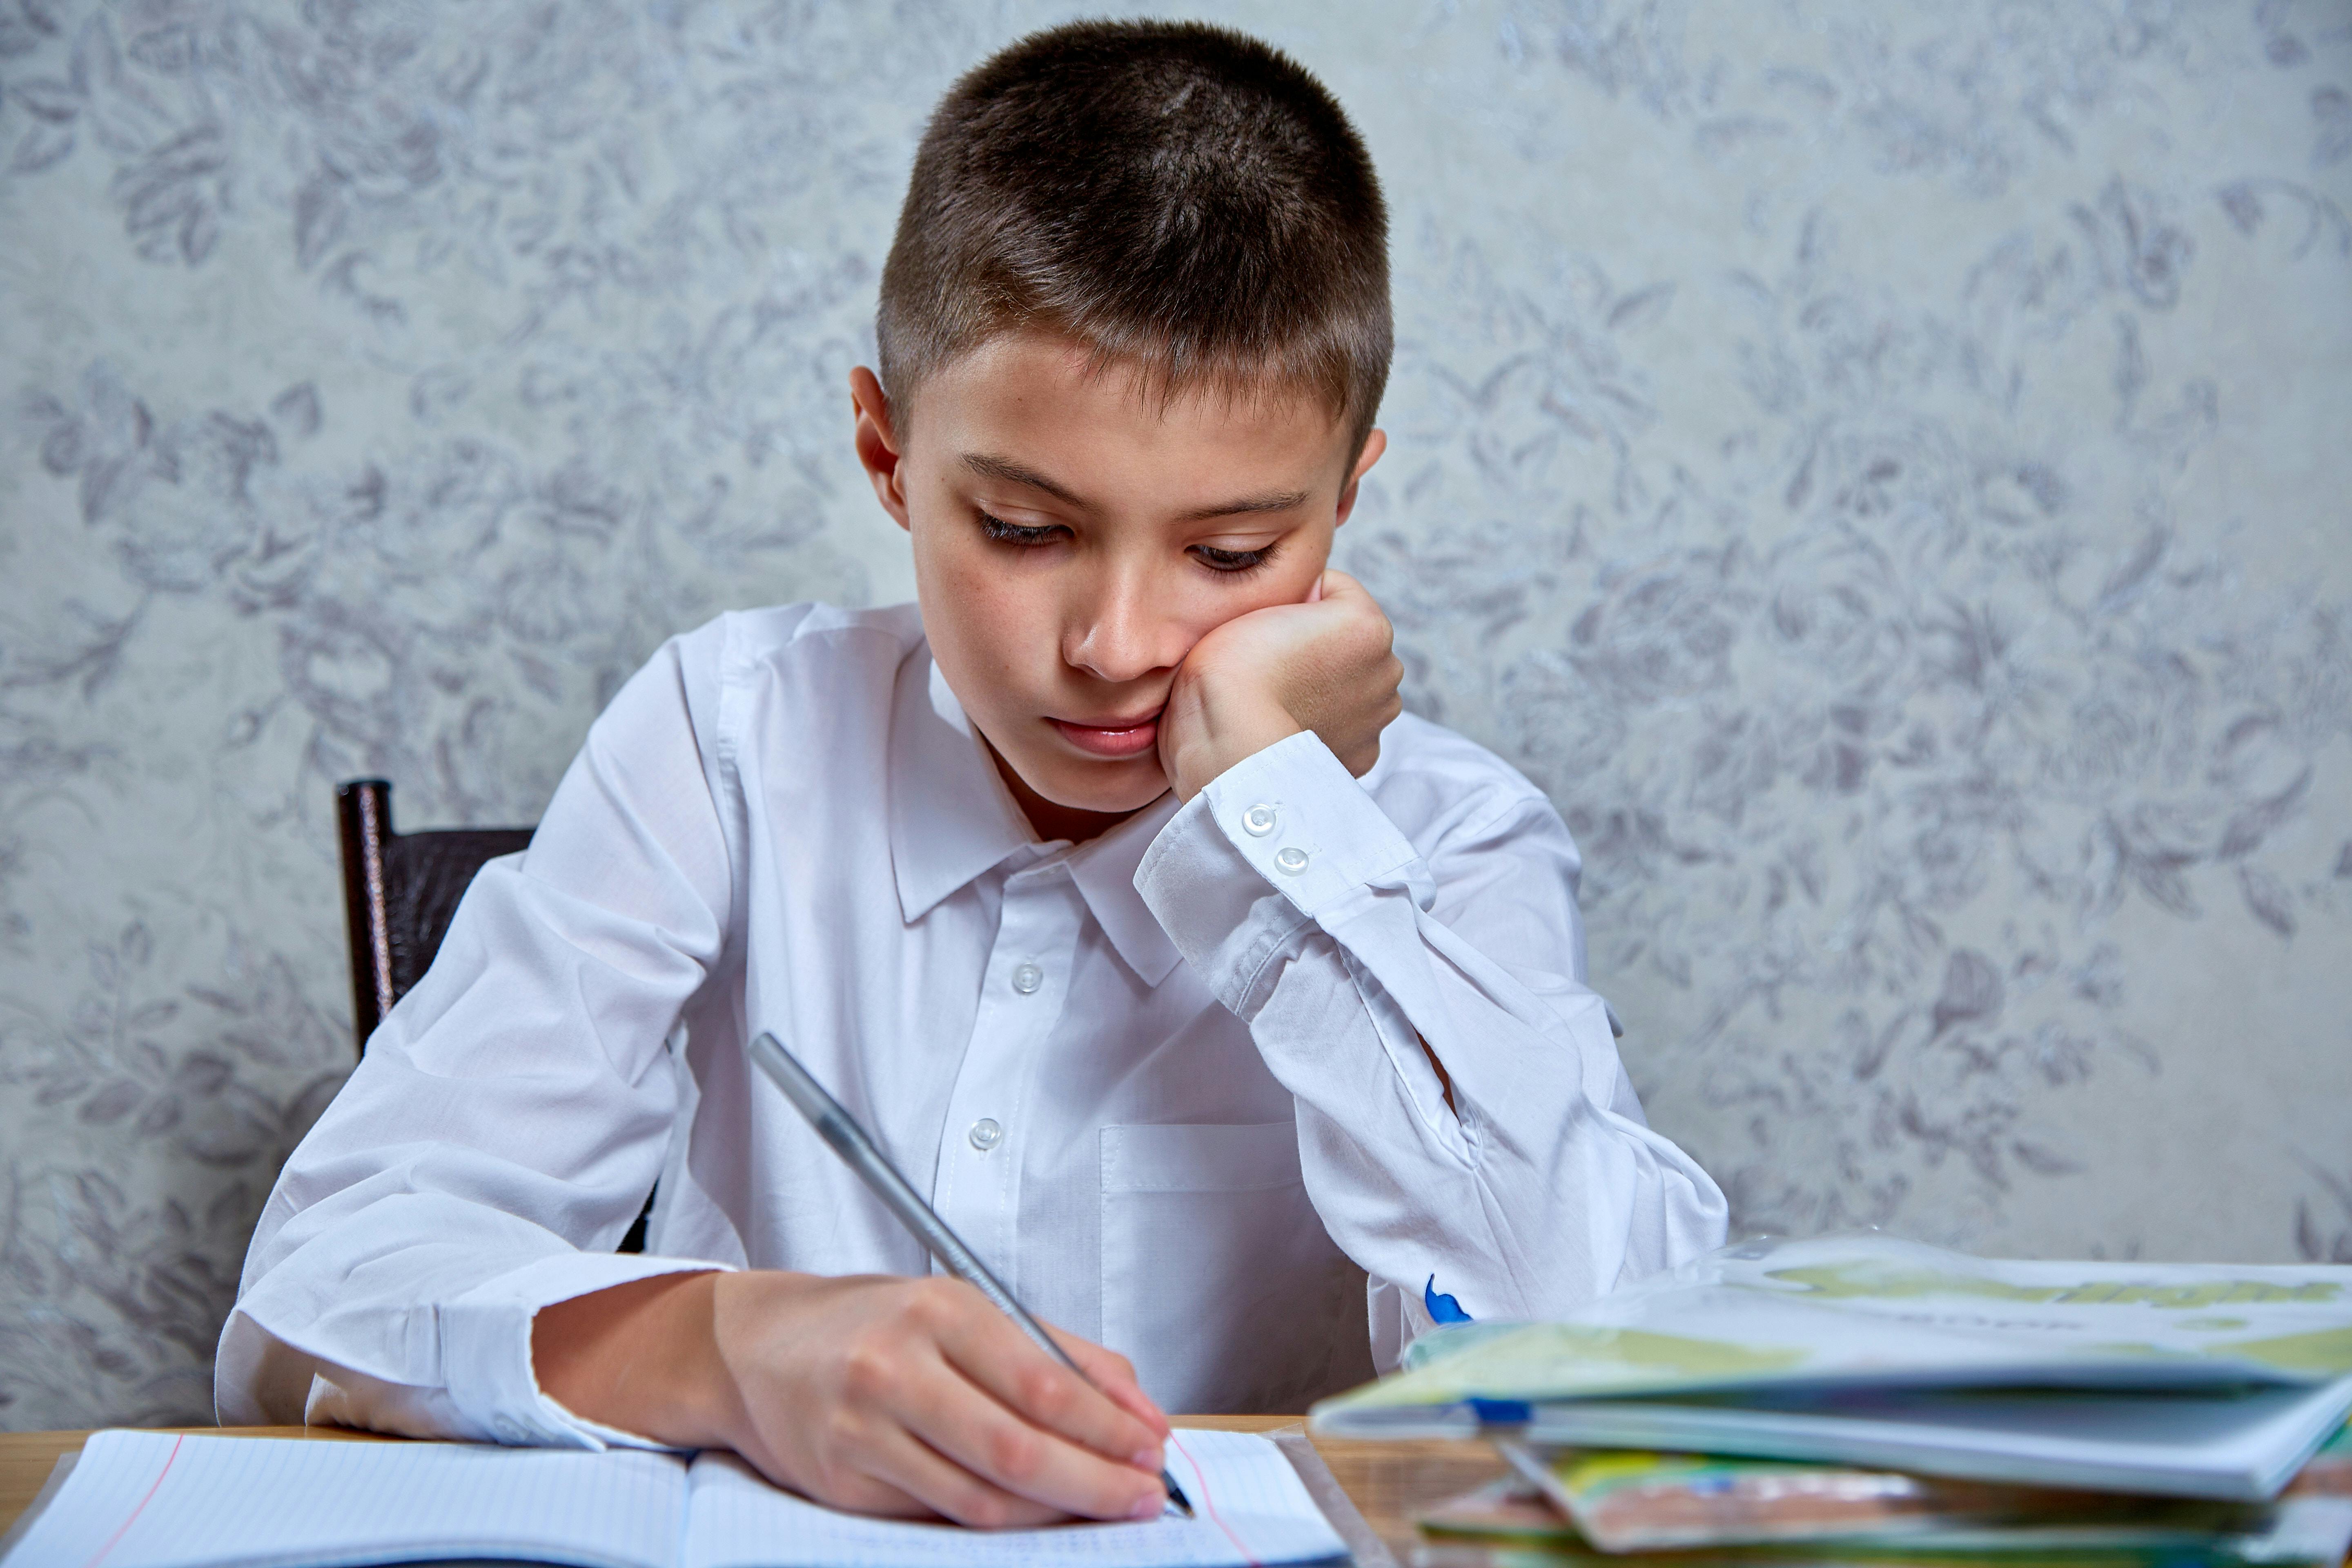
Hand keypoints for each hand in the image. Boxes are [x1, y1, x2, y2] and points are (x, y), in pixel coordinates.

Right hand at [532, 1270, 1172, 1526]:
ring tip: (1101, 1508)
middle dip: (1095, 1481)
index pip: (1044, 1383)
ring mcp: (862, 1430)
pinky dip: (998, 1521)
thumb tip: (1137, 1407)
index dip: (1108, 1427)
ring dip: (1054, 1512)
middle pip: (1017, 1448)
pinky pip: (939, 1514)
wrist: (757, 1348)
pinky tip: (1034, 1513)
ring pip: (980, 1497)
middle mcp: (895, 1367)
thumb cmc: (876, 1322)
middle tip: (1143, 1495)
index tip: (1153, 1448)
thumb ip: (1059, 1352)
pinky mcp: (842, 1483)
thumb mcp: (968, 1308)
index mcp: (937, 1310)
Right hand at [1157, 568, 1403, 800]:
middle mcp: (1388, 670)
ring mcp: (1378, 718)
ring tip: (1281, 697)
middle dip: (1319, 646)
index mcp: (1368, 624)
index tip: (1268, 627)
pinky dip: (1325, 724)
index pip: (1330, 590)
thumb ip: (1298, 592)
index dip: (1293, 601)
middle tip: (1274, 664)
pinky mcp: (1363, 755)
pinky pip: (1347, 725)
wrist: (1229, 741)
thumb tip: (1306, 607)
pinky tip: (1292, 724)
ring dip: (1326, 686)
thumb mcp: (1263, 597)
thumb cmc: (1236, 667)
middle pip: (1347, 641)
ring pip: (1352, 683)